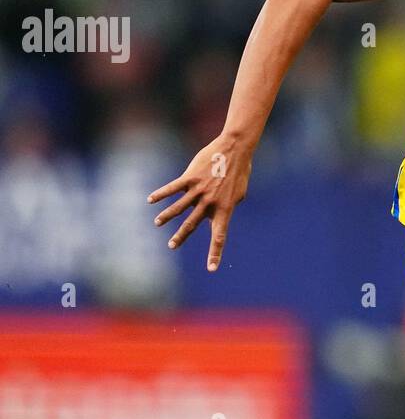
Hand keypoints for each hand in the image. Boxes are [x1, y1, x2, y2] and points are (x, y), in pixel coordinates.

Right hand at [147, 134, 252, 270]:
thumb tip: (217, 214)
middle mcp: (210, 203)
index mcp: (224, 209)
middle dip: (180, 237)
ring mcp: (199, 190)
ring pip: (178, 208)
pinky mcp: (190, 178)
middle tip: (171, 246)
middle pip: (192, 224)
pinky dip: (160, 194)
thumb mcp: (238, 193)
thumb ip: (227, 206)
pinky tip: (150, 200)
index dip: (215, 253)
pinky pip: (172, 188)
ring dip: (166, 216)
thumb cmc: (238, 171)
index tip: (211, 268)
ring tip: (156, 223)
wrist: (234, 150)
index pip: (219, 236)